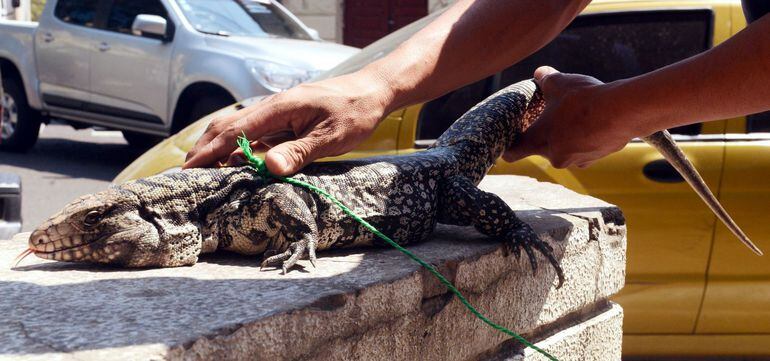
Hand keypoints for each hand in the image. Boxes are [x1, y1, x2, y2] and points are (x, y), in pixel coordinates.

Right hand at [183, 72, 391, 174]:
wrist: (374, 91)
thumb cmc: (356, 112)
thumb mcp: (331, 137)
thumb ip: (299, 152)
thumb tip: (267, 167)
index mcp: (280, 108)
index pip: (235, 130)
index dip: (210, 151)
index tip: (190, 168)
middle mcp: (274, 107)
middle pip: (228, 126)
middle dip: (205, 149)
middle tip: (187, 174)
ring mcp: (280, 112)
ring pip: (239, 128)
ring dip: (219, 148)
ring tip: (204, 170)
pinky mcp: (288, 118)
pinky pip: (256, 132)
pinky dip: (239, 147)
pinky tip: (236, 162)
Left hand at [504, 66, 635, 167]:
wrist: (622, 112)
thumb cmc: (583, 99)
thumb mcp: (559, 83)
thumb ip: (545, 79)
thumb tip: (539, 72)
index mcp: (539, 141)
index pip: (514, 153)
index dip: (508, 149)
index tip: (506, 146)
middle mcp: (555, 156)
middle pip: (542, 148)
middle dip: (546, 134)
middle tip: (553, 117)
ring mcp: (578, 160)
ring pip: (566, 149)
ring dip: (567, 136)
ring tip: (577, 116)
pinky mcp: (597, 157)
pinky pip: (585, 149)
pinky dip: (586, 138)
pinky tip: (594, 121)